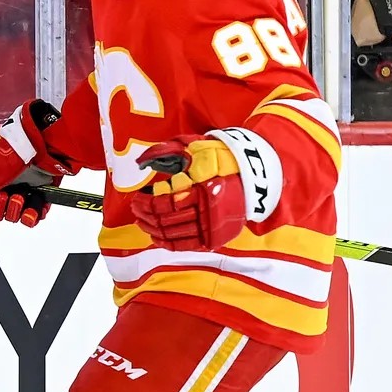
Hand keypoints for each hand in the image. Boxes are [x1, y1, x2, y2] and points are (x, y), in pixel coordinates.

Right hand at [0, 100, 68, 225]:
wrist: (50, 143)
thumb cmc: (18, 150)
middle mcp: (6, 183)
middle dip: (0, 207)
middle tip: (6, 195)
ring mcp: (25, 188)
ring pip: (15, 214)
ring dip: (16, 210)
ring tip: (21, 197)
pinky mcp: (42, 193)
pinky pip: (34, 214)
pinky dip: (33, 215)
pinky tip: (32, 210)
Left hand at [127, 132, 275, 251]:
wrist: (254, 174)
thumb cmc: (223, 157)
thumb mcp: (195, 147)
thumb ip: (167, 152)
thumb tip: (142, 161)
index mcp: (201, 188)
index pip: (163, 203)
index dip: (146, 203)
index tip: (138, 199)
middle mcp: (207, 210)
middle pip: (166, 220)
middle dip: (146, 216)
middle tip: (137, 211)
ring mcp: (212, 226)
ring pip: (174, 234)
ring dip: (154, 230)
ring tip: (143, 222)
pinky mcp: (216, 236)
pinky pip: (187, 245)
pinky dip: (169, 243)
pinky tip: (157, 237)